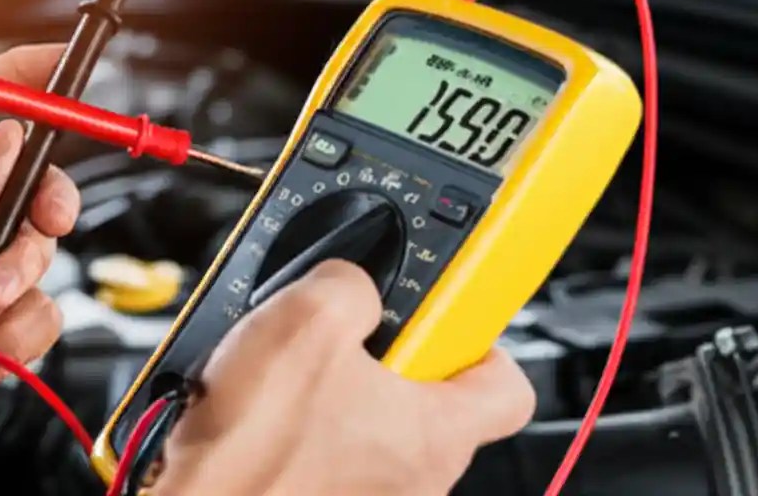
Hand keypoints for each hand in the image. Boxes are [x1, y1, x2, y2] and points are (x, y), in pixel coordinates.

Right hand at [152, 260, 535, 495]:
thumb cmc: (249, 451)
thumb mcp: (307, 316)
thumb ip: (353, 282)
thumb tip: (350, 281)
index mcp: (436, 434)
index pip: (508, 386)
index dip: (478, 338)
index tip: (443, 315)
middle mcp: (418, 480)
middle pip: (433, 401)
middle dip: (388, 359)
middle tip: (346, 339)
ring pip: (376, 428)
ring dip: (339, 395)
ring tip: (291, 380)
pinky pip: (334, 457)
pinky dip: (309, 431)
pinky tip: (269, 417)